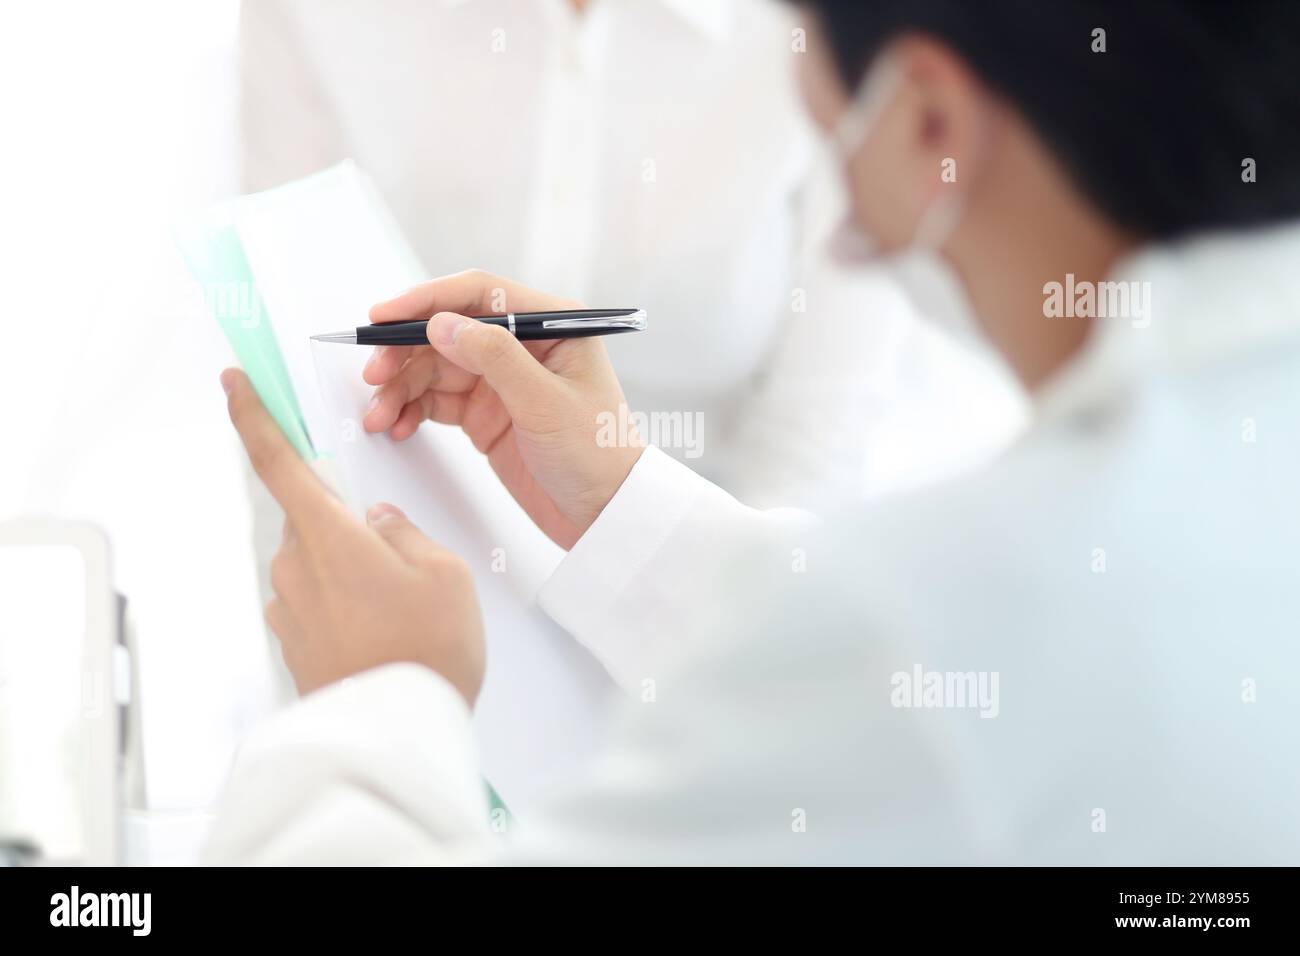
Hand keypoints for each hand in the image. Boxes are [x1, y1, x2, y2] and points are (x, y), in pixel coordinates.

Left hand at [221, 368, 484, 702]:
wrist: (396, 733)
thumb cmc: (424, 651)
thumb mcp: (443, 573)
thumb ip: (406, 533)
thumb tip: (380, 522)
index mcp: (328, 536)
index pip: (277, 460)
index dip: (251, 415)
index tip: (233, 382)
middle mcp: (295, 568)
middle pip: (315, 522)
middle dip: (353, 532)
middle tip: (404, 569)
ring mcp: (290, 610)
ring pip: (321, 566)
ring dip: (356, 576)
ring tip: (406, 615)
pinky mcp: (295, 645)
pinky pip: (321, 605)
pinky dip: (351, 610)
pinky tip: (388, 637)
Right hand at [361, 269, 643, 549]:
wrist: (606, 515)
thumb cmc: (596, 454)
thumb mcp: (545, 403)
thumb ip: (494, 357)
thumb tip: (442, 324)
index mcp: (551, 325)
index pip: (479, 294)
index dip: (426, 300)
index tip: (383, 317)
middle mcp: (523, 345)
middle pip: (447, 330)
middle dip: (404, 351)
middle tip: (373, 375)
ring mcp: (501, 380)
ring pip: (434, 368)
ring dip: (400, 387)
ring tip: (378, 417)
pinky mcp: (485, 414)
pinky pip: (436, 401)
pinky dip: (411, 410)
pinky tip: (396, 427)